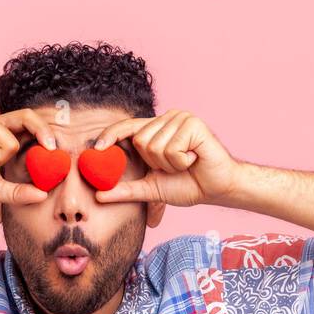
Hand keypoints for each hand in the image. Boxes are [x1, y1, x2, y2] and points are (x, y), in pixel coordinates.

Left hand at [91, 110, 239, 207]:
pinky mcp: (193, 123)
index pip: (127, 127)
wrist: (217, 189)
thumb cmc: (188, 185)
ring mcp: (180, 118)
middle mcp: (166, 119)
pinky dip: (182, 161)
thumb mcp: (151, 188)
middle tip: (176, 166)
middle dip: (156, 163)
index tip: (96, 149)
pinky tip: (195, 158)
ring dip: (171, 164)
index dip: (111, 135)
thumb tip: (98, 195)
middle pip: (140, 141)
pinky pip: (173, 148)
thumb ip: (125, 190)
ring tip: (187, 163)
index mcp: (155, 129)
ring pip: (155, 146)